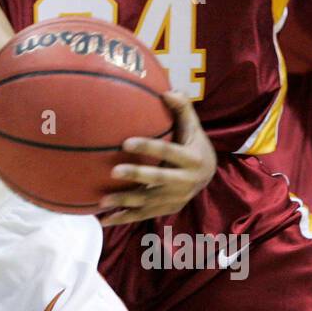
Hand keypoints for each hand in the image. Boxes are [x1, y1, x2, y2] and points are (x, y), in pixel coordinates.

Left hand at [97, 92, 216, 225]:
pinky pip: (144, 214)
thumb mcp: (192, 126)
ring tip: (102, 201)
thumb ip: (182, 108)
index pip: (168, 151)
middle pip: (159, 179)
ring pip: (149, 201)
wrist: (208, 174)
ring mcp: (176, 198)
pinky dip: (124, 217)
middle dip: (137, 176)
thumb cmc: (193, 143)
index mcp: (192, 159)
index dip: (148, 147)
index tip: (125, 142)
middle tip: (113, 172)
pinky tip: (104, 219)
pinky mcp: (167, 209)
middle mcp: (186, 181)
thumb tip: (167, 91)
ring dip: (126, 202)